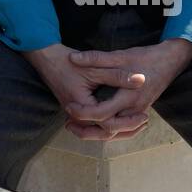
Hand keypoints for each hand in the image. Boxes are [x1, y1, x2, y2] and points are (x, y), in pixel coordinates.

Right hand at [21, 41, 147, 139]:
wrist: (46, 59)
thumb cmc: (68, 61)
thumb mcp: (96, 67)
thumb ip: (118, 76)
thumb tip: (141, 80)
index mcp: (82, 105)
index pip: (108, 122)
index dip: (128, 121)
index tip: (145, 115)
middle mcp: (77, 115)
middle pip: (104, 133)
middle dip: (126, 130)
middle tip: (145, 121)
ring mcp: (75, 114)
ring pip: (98, 132)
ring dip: (118, 130)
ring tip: (138, 124)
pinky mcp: (76, 110)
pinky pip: (93, 125)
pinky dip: (108, 125)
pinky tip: (122, 118)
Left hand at [63, 38, 191, 141]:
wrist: (171, 61)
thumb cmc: (147, 58)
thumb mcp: (120, 56)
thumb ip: (96, 58)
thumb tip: (73, 58)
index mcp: (128, 96)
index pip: (102, 113)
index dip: (83, 113)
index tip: (69, 106)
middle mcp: (134, 109)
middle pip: (108, 131)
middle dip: (86, 131)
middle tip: (68, 124)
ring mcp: (138, 113)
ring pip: (116, 133)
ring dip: (96, 133)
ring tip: (77, 128)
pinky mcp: (139, 112)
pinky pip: (122, 129)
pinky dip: (108, 131)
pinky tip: (95, 126)